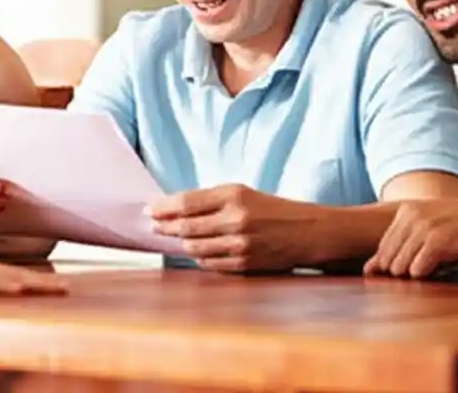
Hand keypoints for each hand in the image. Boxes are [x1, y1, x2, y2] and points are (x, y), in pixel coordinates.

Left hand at [148, 184, 318, 271]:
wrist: (307, 232)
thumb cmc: (272, 209)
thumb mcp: (243, 193)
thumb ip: (210, 200)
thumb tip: (174, 209)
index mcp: (234, 195)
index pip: (187, 202)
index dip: (163, 207)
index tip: (150, 209)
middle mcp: (235, 219)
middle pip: (186, 226)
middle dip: (165, 227)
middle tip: (154, 226)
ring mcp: (239, 244)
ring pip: (194, 247)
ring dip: (180, 243)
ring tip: (174, 238)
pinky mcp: (244, 264)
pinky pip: (209, 264)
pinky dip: (198, 257)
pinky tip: (196, 251)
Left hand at [363, 197, 457, 278]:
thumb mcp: (430, 231)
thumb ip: (400, 248)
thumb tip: (368, 271)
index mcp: (405, 212)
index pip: (382, 249)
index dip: (390, 266)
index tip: (407, 273)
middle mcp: (410, 217)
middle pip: (387, 260)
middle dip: (400, 274)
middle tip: (424, 275)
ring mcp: (423, 227)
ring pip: (399, 267)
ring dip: (413, 277)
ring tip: (433, 272)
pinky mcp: (438, 240)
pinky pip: (417, 270)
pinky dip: (425, 276)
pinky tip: (440, 271)